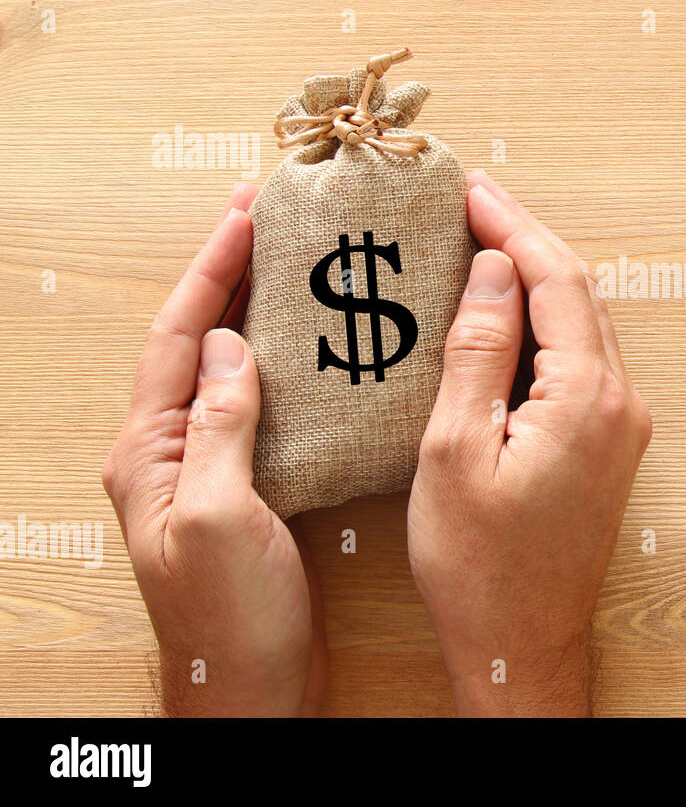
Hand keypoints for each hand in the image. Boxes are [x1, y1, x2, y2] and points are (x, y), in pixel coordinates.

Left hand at [102, 185, 326, 715]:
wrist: (250, 687)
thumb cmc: (228, 617)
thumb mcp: (218, 515)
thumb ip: (219, 426)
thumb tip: (223, 344)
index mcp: (149, 453)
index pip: (175, 338)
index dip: (210, 272)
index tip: (246, 217)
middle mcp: (171, 452)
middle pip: (195, 341)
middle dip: (229, 276)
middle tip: (271, 220)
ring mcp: (208, 468)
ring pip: (229, 367)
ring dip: (256, 312)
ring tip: (295, 263)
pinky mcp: (248, 485)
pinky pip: (260, 404)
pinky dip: (285, 362)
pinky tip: (315, 347)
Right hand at [408, 170, 651, 716]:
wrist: (522, 641)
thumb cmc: (478, 563)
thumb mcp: (454, 450)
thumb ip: (477, 351)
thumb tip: (490, 270)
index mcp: (588, 397)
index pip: (554, 279)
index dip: (511, 226)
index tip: (468, 189)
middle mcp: (621, 402)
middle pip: (577, 291)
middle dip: (525, 239)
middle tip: (472, 200)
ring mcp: (622, 424)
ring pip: (582, 322)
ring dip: (536, 277)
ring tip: (481, 241)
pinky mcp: (610, 442)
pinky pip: (580, 358)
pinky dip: (543, 321)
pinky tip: (504, 310)